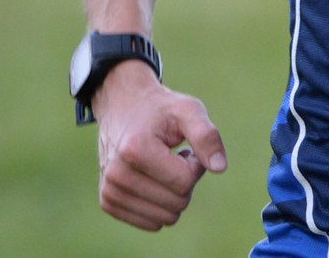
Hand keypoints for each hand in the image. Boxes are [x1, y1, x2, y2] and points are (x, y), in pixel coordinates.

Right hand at [93, 61, 226, 230]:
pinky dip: (159, 204)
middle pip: (177, 203)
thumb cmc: (160, 109)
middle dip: (185, 180)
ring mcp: (110, 190)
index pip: (185, 182)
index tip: (185, 148)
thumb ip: (207, 136)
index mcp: (135, 150)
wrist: (122, 106)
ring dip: (173, 193)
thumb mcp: (188, 110)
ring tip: (162, 166)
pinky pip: (151, 223)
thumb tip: (220, 168)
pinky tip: (151, 178)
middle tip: (174, 156)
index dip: (195, 165)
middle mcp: (117, 174)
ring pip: (166, 218)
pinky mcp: (108, 202)